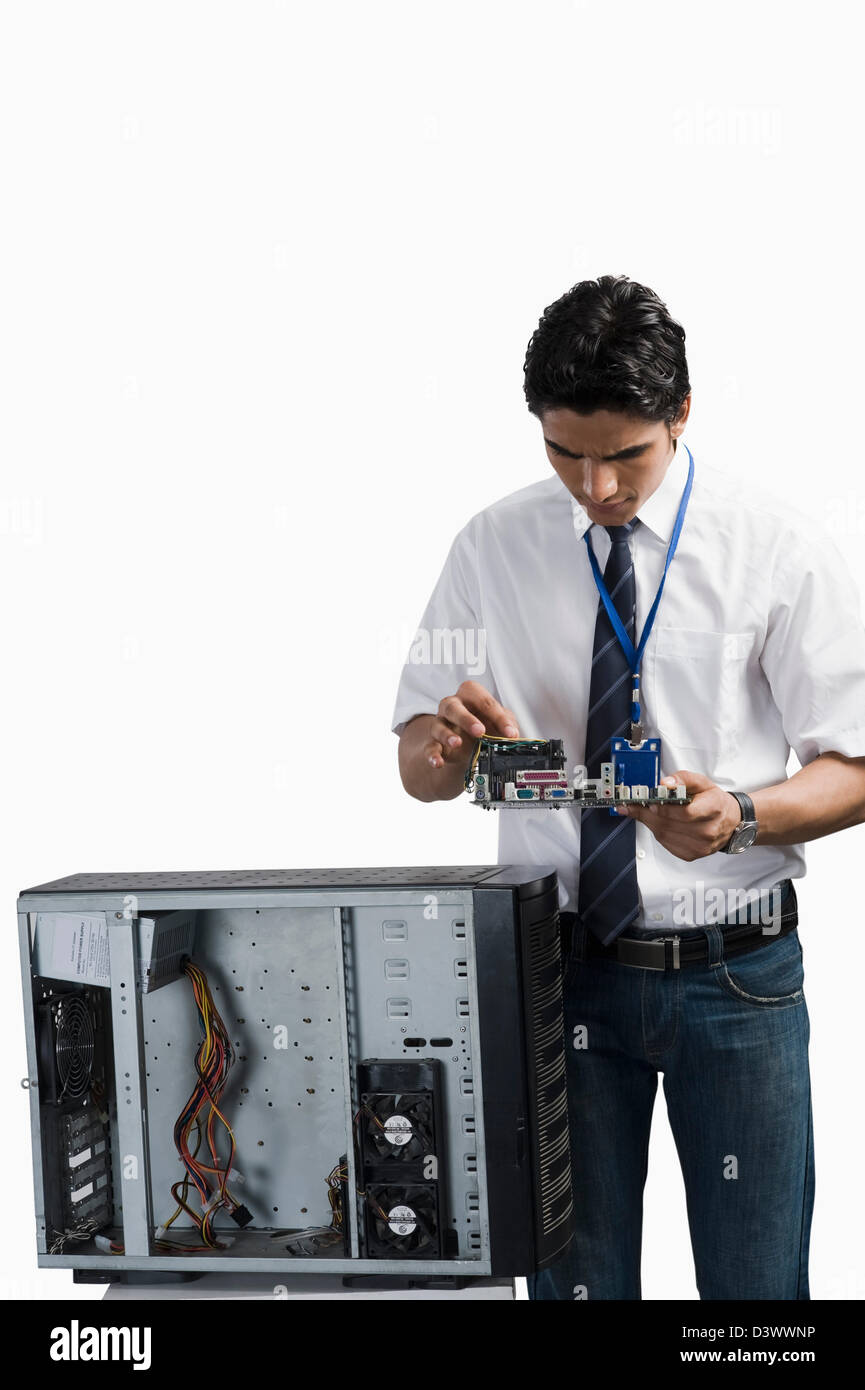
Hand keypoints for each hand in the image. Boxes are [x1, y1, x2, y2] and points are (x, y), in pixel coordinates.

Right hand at [425, 680, 519, 769]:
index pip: (484, 702)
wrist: (467, 739)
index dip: (499, 718)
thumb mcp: (498, 720)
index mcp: (470, 695)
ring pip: (438, 726)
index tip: (510, 733)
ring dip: (447, 735)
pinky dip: (432, 755)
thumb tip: (514, 734)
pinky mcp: (433, 741)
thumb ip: (507, 723)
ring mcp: (440, 723)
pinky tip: (438, 762)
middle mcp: (451, 706)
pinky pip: (429, 747)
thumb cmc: (483, 722)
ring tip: (457, 743)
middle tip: (480, 731)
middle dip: (466, 719)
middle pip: (453, 707)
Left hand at [615, 770, 742, 860]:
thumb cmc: (714, 801)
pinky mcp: (692, 854)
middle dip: (648, 814)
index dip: (665, 808)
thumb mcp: (702, 783)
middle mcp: (708, 830)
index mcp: (714, 808)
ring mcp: (700, 845)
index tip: (649, 802)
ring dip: (650, 822)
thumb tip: (665, 783)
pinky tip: (659, 822)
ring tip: (645, 811)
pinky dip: (658, 832)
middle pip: (670, 824)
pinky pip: (666, 843)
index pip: (686, 812)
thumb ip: (683, 779)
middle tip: (633, 805)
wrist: (729, 821)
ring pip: (664, 835)